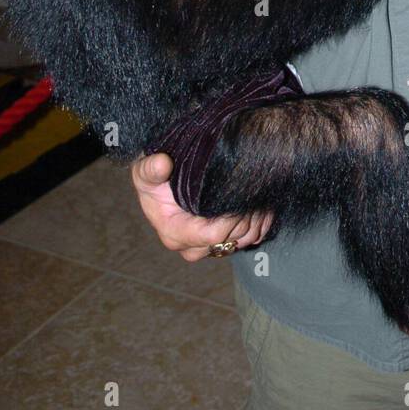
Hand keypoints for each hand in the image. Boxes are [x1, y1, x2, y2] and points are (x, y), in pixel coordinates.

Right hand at [131, 152, 274, 261]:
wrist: (162, 181)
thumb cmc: (154, 179)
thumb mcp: (145, 171)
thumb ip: (150, 169)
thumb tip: (161, 163)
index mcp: (174, 233)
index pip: (213, 235)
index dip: (232, 218)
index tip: (241, 197)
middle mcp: (191, 245)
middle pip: (230, 240)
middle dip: (247, 218)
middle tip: (256, 194)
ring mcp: (208, 246)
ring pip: (243, 242)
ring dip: (256, 221)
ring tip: (261, 197)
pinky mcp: (222, 241)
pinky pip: (249, 241)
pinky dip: (260, 225)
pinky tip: (263, 207)